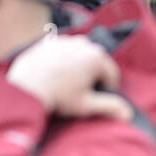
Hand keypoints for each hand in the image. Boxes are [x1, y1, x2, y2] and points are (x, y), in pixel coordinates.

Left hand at [7, 35, 131, 120]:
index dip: (108, 89)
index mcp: (97, 58)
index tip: (97, 99)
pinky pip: (64, 51)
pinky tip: (56, 76)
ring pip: (80, 55)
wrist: (26, 88)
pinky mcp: (49, 42)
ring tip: (69, 83)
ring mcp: (65, 40)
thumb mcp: (86, 106)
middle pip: (97, 62)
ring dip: (79, 67)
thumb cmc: (58, 97)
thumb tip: (128, 114)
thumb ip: (110, 107)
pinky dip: (64, 61)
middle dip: (93, 76)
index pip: (112, 74)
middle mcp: (83, 43)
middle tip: (81, 92)